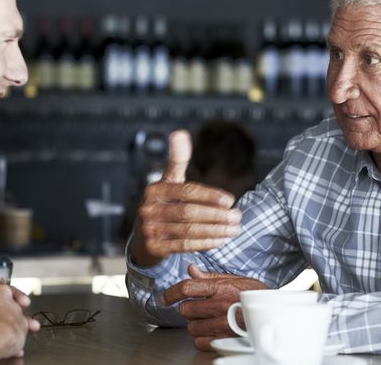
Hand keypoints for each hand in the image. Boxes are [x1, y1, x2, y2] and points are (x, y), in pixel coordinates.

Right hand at [131, 130, 242, 266]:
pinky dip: (204, 243)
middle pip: (188, 212)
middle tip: (237, 217)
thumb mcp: (169, 181)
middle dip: (216, 215)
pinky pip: (184, 246)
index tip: (230, 200)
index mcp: (154, 190)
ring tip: (234, 230)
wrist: (143, 239)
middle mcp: (148, 209)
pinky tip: (221, 241)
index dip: (210, 196)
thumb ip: (177, 160)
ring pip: (188, 230)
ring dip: (215, 231)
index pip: (186, 191)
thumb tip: (180, 132)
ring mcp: (149, 230)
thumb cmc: (163, 205)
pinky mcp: (154, 248)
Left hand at [163, 263, 267, 350]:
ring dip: (196, 326)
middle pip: (186, 310)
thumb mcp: (237, 280)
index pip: (187, 288)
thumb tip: (191, 268)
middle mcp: (221, 306)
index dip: (171, 293)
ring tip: (208, 321)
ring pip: (191, 328)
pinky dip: (203, 340)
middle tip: (197, 310)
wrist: (276, 315)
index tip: (164, 298)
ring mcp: (223, 325)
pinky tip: (212, 333)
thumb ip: (211, 277)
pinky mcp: (225, 341)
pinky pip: (200, 343)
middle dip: (188, 310)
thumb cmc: (257, 296)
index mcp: (222, 288)